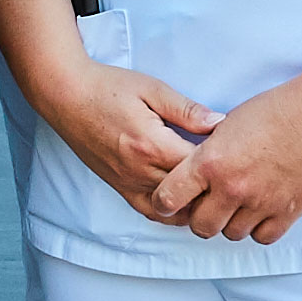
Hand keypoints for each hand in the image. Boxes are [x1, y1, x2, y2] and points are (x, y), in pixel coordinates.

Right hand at [28, 57, 220, 220]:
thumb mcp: (152, 89)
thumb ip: (187, 110)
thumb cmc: (107, 87)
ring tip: (214, 193)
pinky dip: (172, 213)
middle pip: (190, 194)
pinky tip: (187, 203)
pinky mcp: (118, 186)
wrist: (64, 95)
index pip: (200, 168)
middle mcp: (139, 170)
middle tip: (234, 177)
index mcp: (151, 144)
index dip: (223, 163)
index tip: (238, 154)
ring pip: (174, 210)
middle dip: (215, 188)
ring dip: (196, 205)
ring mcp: (127, 182)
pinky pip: (151, 212)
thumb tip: (221, 122)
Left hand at [146, 81, 301, 244]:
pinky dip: (259, 229)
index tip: (169, 202)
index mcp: (209, 162)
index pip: (168, 198)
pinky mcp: (288, 211)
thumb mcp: (223, 125)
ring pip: (231, 233)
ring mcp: (261, 202)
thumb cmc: (273, 112)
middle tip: (208, 207)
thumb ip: (206, 153)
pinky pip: (263, 237)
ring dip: (231, 223)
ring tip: (238, 206)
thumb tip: (191, 169)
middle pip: (200, 226)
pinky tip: (260, 213)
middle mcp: (232, 187)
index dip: (164, 203)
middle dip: (200, 218)